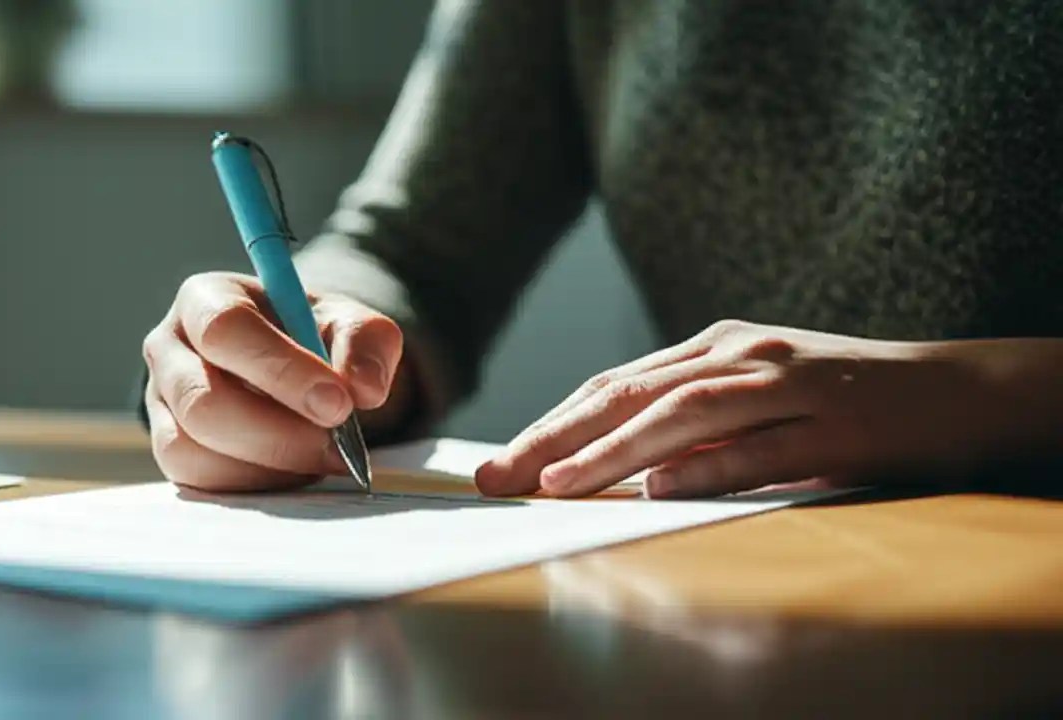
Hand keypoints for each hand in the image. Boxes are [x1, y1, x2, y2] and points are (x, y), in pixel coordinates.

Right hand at [143, 272, 403, 491]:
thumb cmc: (312, 337)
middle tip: (338, 445)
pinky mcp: (168, 448)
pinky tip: (294, 470)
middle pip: (201, 400)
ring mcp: (162, 402)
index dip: (280, 370)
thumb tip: (363, 388)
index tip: (337, 403)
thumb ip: (366, 344)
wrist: (292, 368)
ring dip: (267, 465)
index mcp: (206, 298)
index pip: (225, 329)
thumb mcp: (350, 324)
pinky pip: (198, 480)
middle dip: (278, 434)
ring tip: (321, 456)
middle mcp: (169, 347)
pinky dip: (253, 484)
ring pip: (192, 449)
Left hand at [476, 320, 1060, 498]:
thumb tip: (619, 464)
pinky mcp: (832, 428)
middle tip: (501, 476)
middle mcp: (742, 356)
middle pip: (632, 393)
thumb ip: (692, 419)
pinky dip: (707, 467)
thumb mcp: (755, 394)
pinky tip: (661, 488)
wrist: (950, 390)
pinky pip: (761, 449)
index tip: (502, 461)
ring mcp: (788, 387)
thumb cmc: (839, 399)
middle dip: (557, 437)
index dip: (552, 423)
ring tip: (558, 484)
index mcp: (716, 347)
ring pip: (684, 414)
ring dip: (615, 451)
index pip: (615, 384)